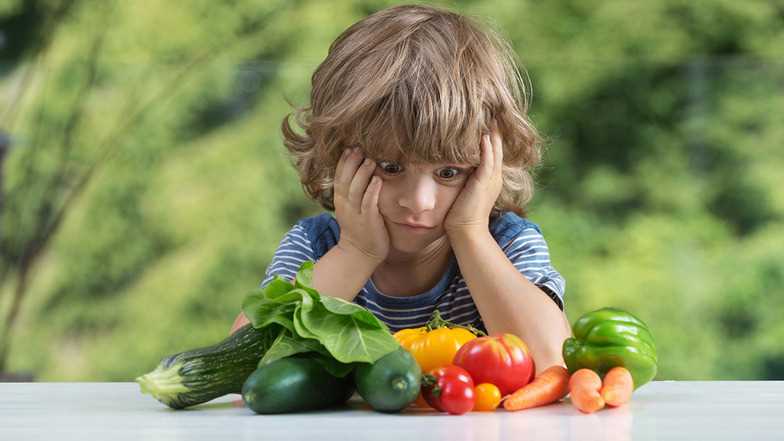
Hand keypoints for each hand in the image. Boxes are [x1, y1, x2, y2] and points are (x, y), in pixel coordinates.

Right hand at [333, 147, 389, 263]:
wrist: (360, 254)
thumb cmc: (359, 229)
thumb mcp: (351, 208)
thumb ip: (354, 191)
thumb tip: (362, 172)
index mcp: (341, 201)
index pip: (339, 177)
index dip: (343, 163)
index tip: (349, 148)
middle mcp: (346, 206)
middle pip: (345, 180)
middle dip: (351, 163)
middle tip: (358, 148)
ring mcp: (357, 214)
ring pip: (356, 190)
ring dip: (362, 174)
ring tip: (370, 160)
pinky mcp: (369, 221)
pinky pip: (369, 204)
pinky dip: (372, 191)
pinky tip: (378, 180)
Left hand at [444, 120, 503, 235]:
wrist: (465, 230)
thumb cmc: (460, 214)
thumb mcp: (464, 191)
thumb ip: (462, 177)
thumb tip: (450, 166)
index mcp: (490, 177)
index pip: (492, 150)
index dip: (490, 135)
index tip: (484, 118)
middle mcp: (494, 175)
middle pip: (497, 145)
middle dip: (494, 128)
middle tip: (491, 109)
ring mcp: (491, 178)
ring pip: (494, 149)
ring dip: (492, 132)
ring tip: (489, 114)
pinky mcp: (484, 181)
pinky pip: (488, 159)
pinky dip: (487, 145)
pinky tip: (485, 133)